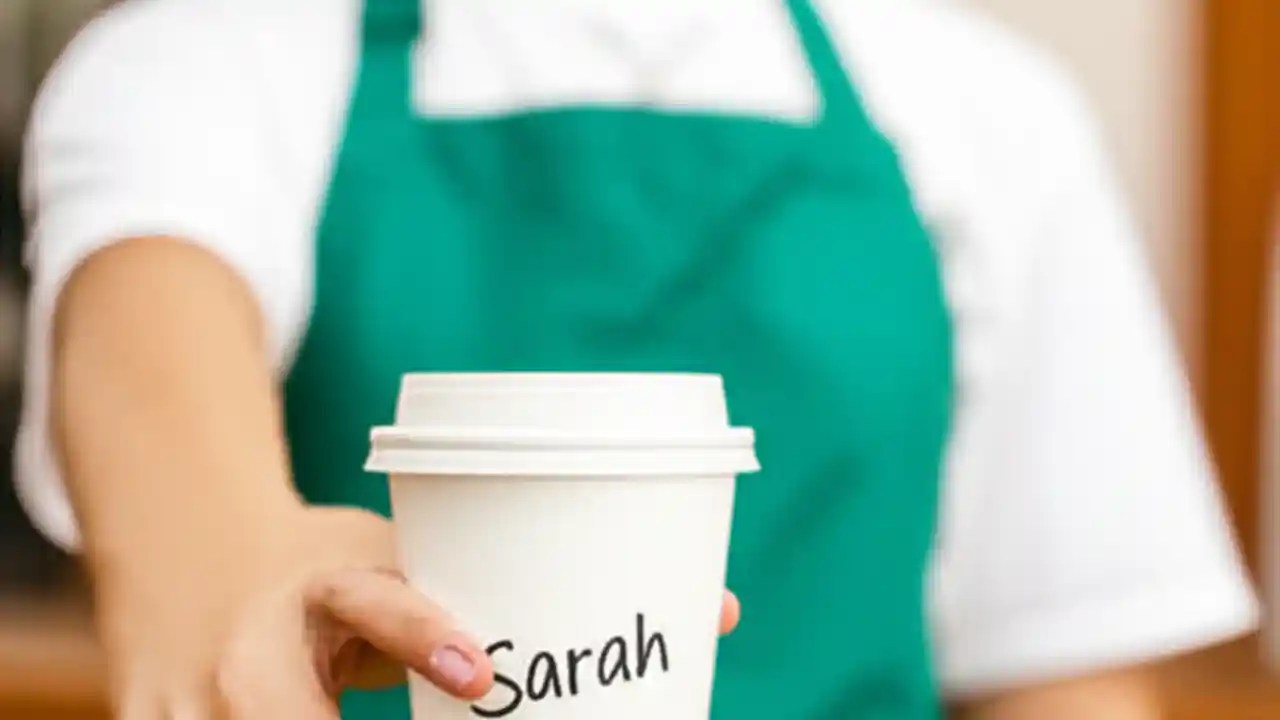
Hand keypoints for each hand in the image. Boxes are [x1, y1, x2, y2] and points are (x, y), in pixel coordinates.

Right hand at [108, 507, 739, 718]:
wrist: (193, 564)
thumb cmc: (328, 567)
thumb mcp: (401, 561)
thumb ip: (515, 585)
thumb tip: (719, 612)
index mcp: (324, 584)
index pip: (372, 603)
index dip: (426, 637)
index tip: (486, 675)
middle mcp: (252, 650)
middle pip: (291, 719)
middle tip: (472, 707)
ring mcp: (188, 706)